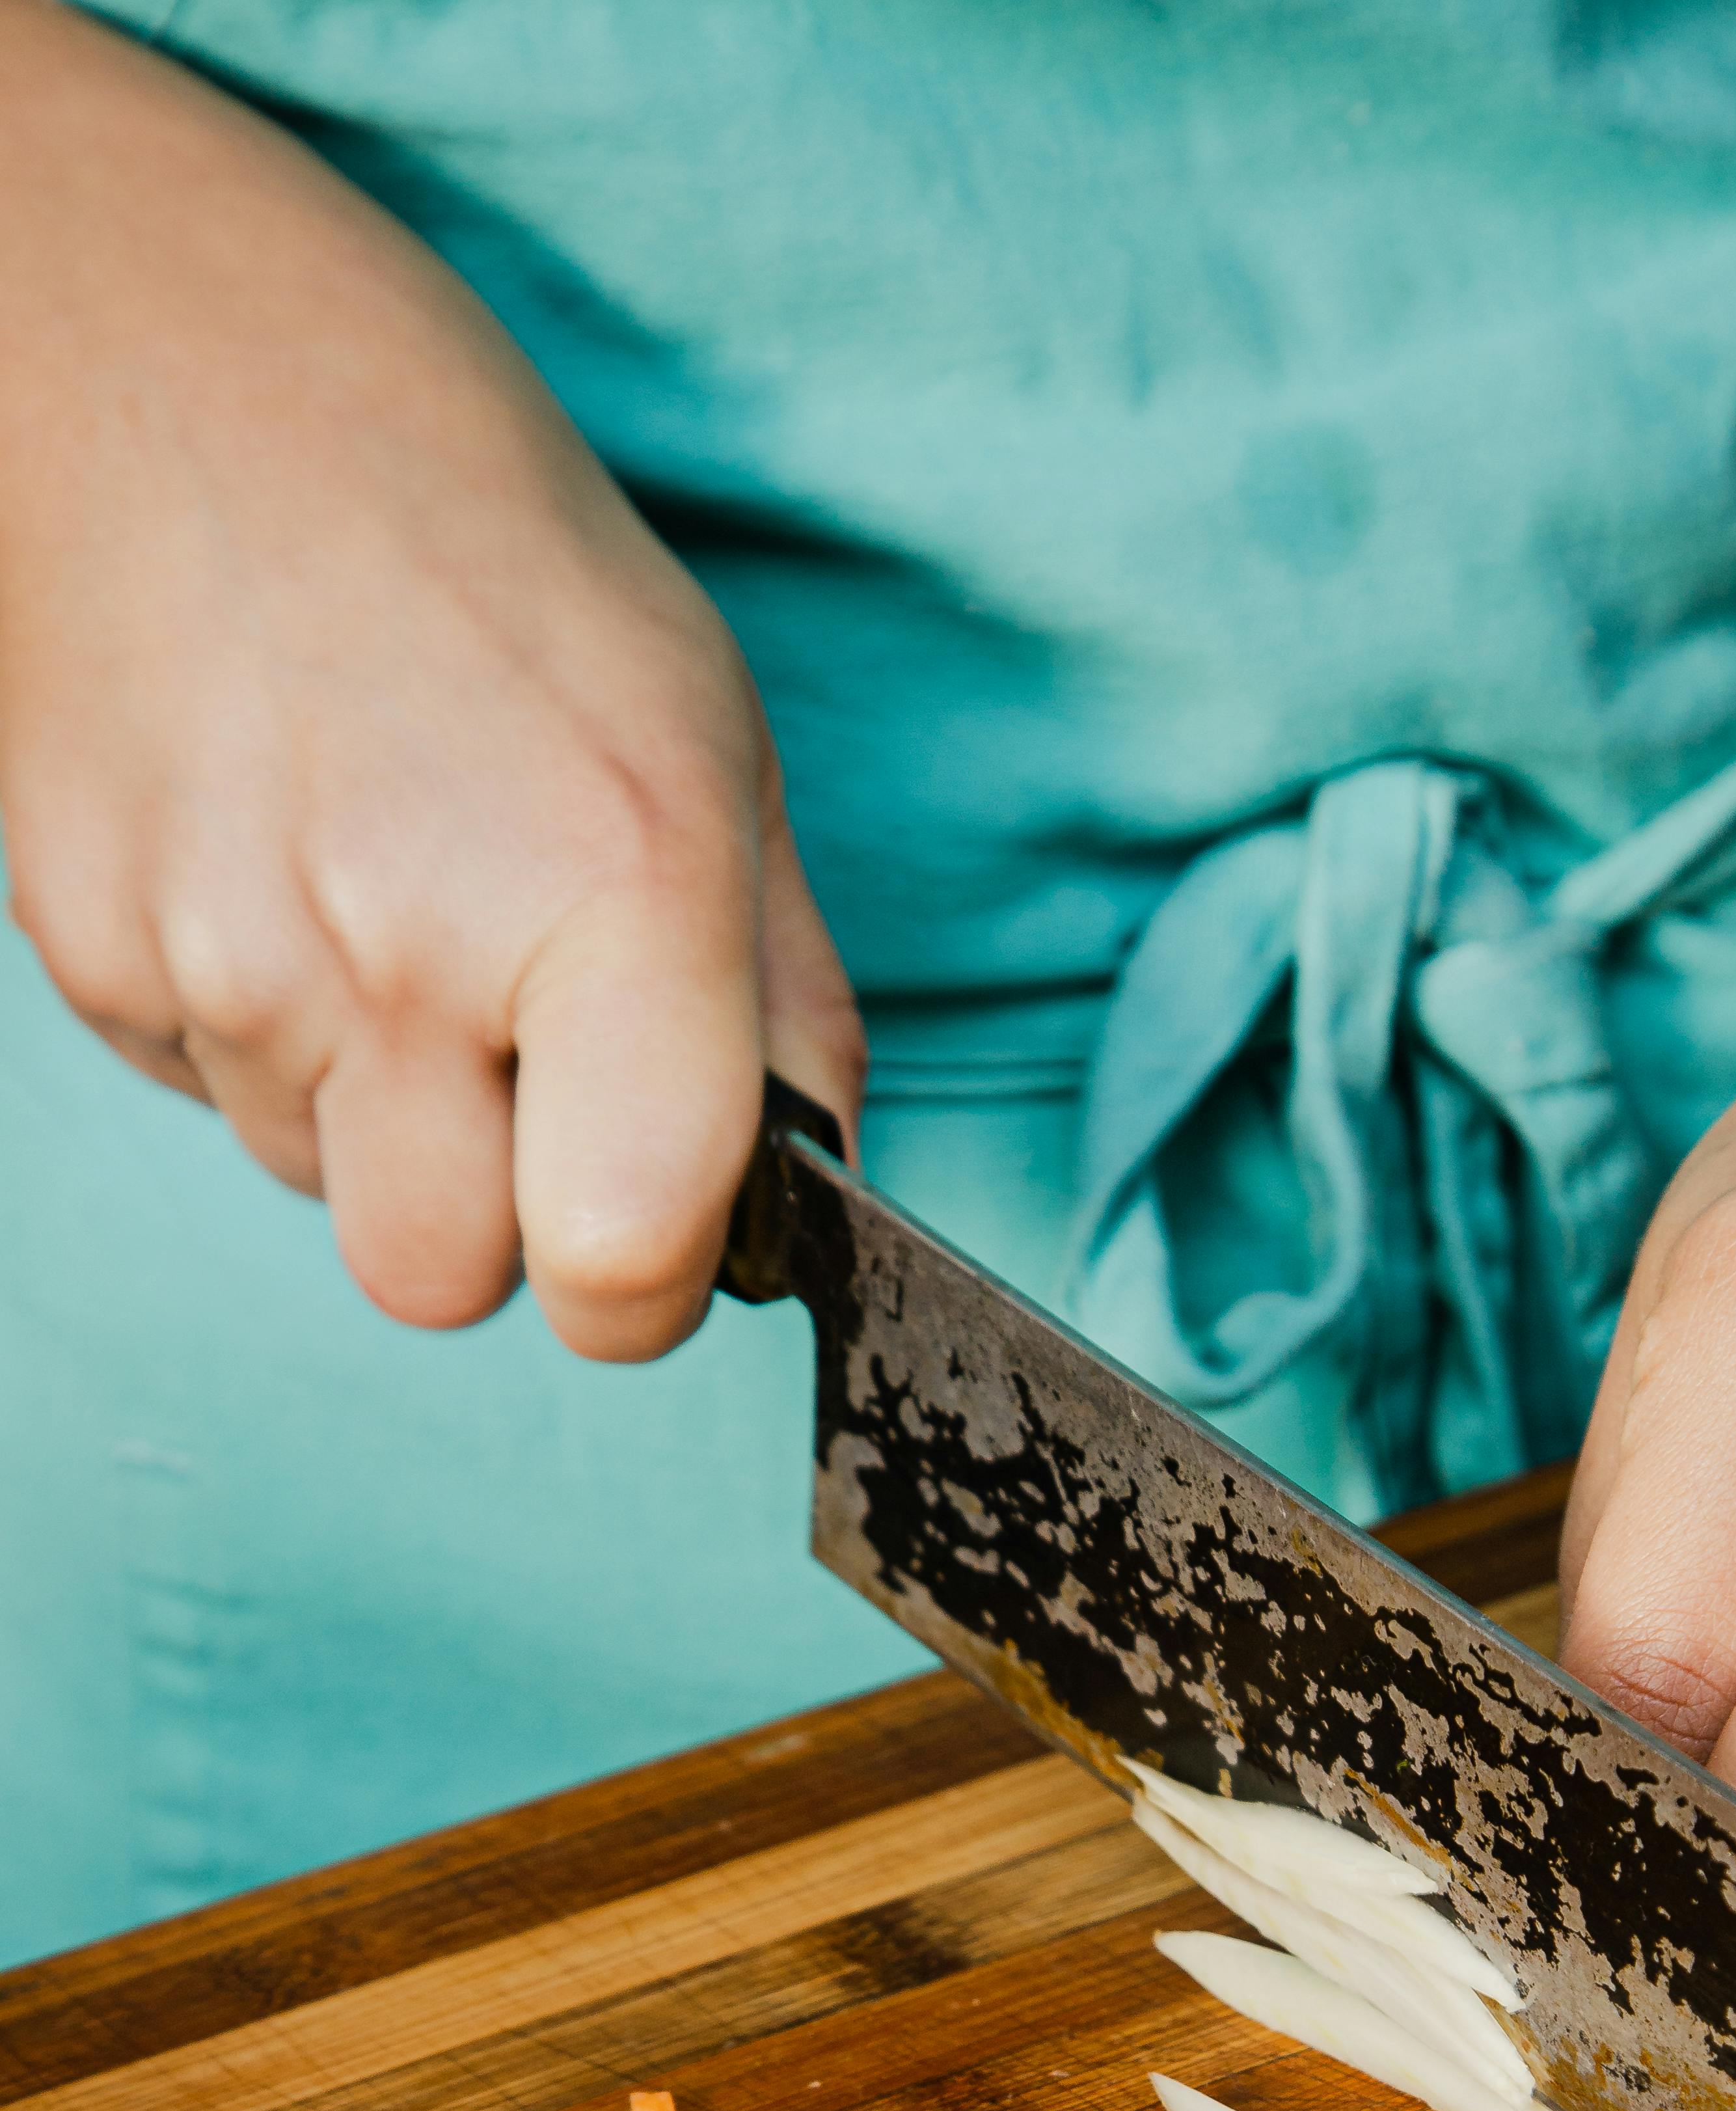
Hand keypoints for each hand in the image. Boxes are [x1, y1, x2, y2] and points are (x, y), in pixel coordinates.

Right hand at [0, 0, 858, 1357]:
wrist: (167, 362)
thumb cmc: (484, 547)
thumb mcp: (713, 746)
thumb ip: (780, 1004)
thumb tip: (810, 1201)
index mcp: (612, 888)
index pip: (624, 1263)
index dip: (646, 1290)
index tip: (653, 1234)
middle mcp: (407, 942)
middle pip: (443, 1284)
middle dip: (496, 1224)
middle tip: (519, 1071)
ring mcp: (226, 954)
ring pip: (327, 1191)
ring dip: (376, 1107)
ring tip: (385, 895)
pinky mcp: (93, 950)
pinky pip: (213, 1097)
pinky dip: (262, 1029)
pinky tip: (282, 863)